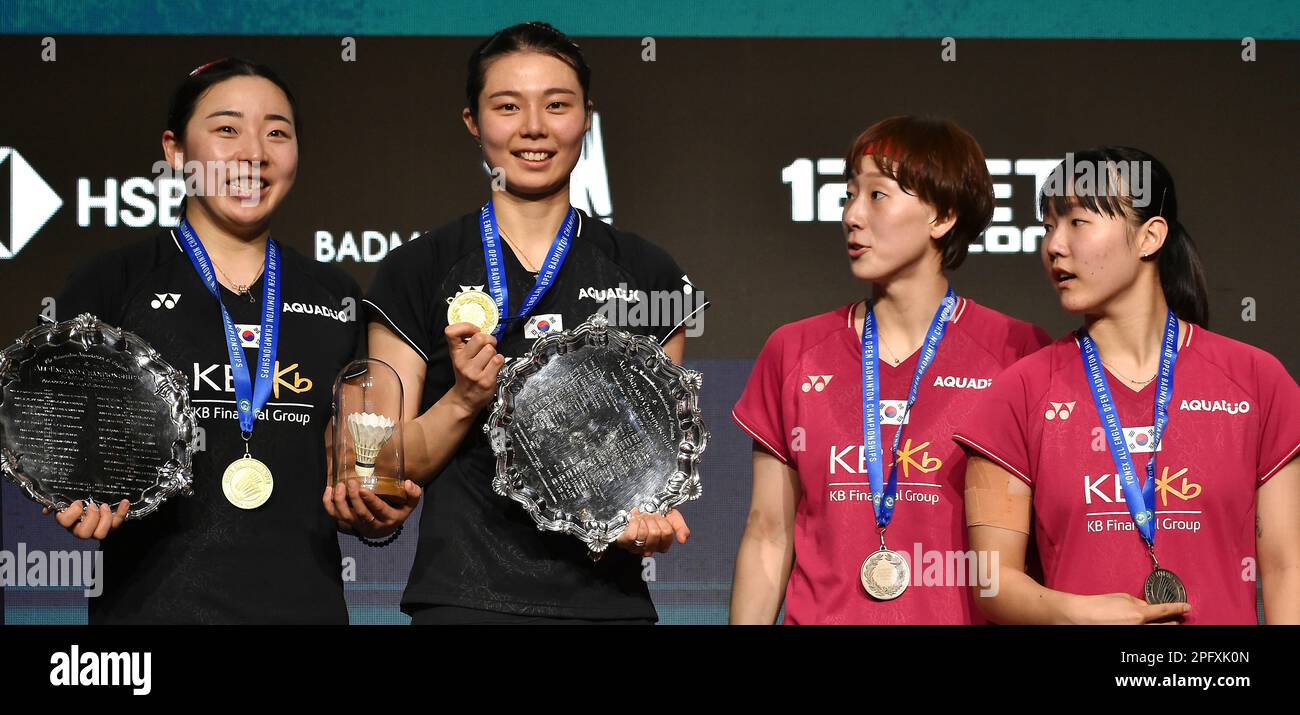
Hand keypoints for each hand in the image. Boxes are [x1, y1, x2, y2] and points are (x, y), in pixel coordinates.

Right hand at [43, 499, 128, 539]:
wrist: (93, 500)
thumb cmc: (77, 501)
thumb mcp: (65, 498)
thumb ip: (54, 501)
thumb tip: (46, 510)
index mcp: (68, 521)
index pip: (65, 523)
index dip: (72, 514)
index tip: (78, 502)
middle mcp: (80, 528)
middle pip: (83, 534)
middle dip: (90, 519)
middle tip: (94, 506)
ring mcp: (95, 529)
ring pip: (100, 535)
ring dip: (105, 519)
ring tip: (105, 506)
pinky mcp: (109, 527)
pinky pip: (116, 524)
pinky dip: (122, 513)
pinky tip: (125, 502)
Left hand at [322, 479, 421, 538]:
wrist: (387, 527)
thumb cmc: (398, 510)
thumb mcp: (410, 504)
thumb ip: (413, 494)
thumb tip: (408, 483)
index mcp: (389, 519)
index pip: (378, 510)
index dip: (370, 501)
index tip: (363, 489)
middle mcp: (373, 526)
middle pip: (360, 514)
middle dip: (353, 498)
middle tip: (350, 482)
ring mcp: (359, 526)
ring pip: (345, 517)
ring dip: (340, 502)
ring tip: (339, 486)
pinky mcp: (348, 524)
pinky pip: (335, 516)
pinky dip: (329, 504)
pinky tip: (328, 491)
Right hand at [444, 322, 504, 415]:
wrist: (465, 399)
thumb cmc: (466, 374)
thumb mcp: (460, 357)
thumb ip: (467, 342)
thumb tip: (483, 329)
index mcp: (455, 353)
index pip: (451, 331)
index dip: (466, 326)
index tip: (474, 331)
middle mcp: (462, 361)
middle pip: (479, 338)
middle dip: (488, 340)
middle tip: (488, 346)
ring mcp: (473, 372)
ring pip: (491, 349)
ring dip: (494, 353)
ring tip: (489, 360)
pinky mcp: (485, 380)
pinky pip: (498, 360)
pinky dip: (499, 361)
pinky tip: (494, 366)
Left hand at [616, 508, 690, 556]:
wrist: (637, 503)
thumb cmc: (654, 511)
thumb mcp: (672, 516)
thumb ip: (680, 527)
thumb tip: (683, 540)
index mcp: (661, 545)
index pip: (667, 535)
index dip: (663, 523)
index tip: (659, 516)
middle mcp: (649, 549)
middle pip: (655, 534)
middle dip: (652, 519)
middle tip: (648, 515)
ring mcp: (636, 547)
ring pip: (643, 535)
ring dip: (641, 520)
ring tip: (639, 517)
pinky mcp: (624, 543)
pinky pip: (631, 536)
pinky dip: (632, 524)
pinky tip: (632, 519)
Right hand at [1067, 592, 1189, 624]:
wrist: (1082, 616)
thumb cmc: (1098, 606)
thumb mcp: (1122, 597)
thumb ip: (1139, 602)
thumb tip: (1149, 607)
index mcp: (1139, 614)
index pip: (1165, 610)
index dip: (1179, 608)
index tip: (1187, 607)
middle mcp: (1140, 628)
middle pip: (1166, 626)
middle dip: (1174, 621)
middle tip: (1179, 618)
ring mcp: (1134, 634)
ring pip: (1157, 632)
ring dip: (1163, 627)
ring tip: (1169, 624)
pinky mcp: (1128, 639)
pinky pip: (1144, 633)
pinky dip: (1148, 629)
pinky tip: (1148, 626)